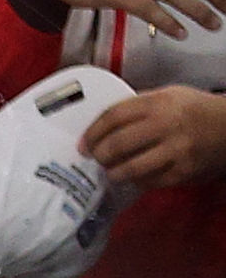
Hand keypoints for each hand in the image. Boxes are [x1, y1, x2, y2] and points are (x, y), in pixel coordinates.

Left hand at [84, 85, 225, 190]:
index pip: (113, 116)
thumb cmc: (194, 110)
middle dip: (99, 155)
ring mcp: (174, 150)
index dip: (92, 132)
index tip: (83, 144)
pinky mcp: (181, 171)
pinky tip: (135, 177)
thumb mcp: (169, 96)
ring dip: (114, 173)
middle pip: (117, 144)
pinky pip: (147, 182)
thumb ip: (137, 107)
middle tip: (95, 159)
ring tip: (111, 172)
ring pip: (129, 168)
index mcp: (158, 102)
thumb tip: (100, 123)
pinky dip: (136, 182)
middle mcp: (165, 124)